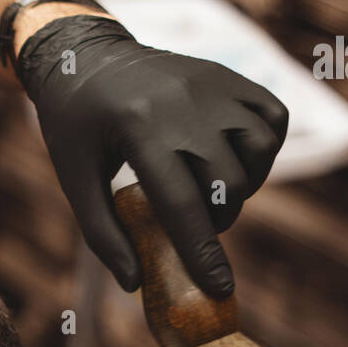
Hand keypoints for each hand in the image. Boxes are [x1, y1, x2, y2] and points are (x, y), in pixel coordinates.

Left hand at [15, 14, 287, 296]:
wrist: (86, 58)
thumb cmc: (76, 127)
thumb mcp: (74, 179)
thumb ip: (102, 234)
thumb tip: (135, 284)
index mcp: (139, 128)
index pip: (183, 203)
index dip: (203, 252)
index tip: (220, 288)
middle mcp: (183, 103)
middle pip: (227, 183)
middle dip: (217, 218)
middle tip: (193, 221)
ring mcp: (212, 84)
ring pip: (258, 152)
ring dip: (244, 186)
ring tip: (211, 190)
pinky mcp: (228, 75)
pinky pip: (273, 119)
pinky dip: (264, 149)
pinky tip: (233, 160)